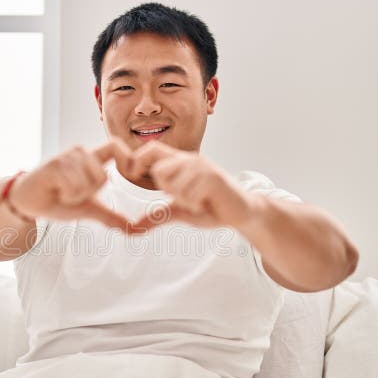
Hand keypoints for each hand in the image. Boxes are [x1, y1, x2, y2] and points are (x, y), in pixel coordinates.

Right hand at [9, 141, 136, 232]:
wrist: (29, 203)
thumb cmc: (58, 201)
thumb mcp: (89, 209)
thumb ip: (110, 216)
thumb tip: (134, 229)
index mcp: (92, 160)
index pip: (115, 146)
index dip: (127, 157)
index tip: (132, 173)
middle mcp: (81, 153)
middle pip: (102, 176)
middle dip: (89, 194)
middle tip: (71, 194)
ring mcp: (67, 156)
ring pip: (88, 182)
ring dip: (75, 196)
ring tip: (61, 191)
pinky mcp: (54, 164)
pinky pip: (73, 185)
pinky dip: (66, 195)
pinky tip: (54, 190)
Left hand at [126, 140, 257, 232]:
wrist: (242, 212)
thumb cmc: (211, 208)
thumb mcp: (181, 212)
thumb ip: (159, 216)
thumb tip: (134, 227)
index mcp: (180, 162)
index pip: (150, 149)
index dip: (137, 160)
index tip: (135, 176)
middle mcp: (190, 160)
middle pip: (158, 171)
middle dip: (166, 190)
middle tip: (184, 198)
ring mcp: (202, 167)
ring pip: (173, 185)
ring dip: (183, 200)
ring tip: (198, 201)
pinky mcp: (213, 178)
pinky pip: (189, 194)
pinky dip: (194, 205)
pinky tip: (206, 203)